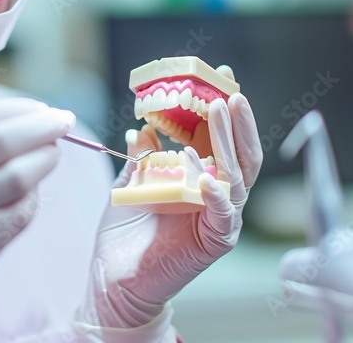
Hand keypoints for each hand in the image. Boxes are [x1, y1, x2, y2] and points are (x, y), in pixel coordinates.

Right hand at [0, 98, 74, 341]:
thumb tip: (30, 124)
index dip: (18, 109)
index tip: (44, 108)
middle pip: (0, 142)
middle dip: (41, 128)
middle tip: (64, 121)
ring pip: (14, 178)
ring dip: (42, 164)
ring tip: (52, 158)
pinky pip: (16, 216)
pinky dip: (30, 205)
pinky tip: (27, 202)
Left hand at [90, 67, 262, 328]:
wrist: (114, 277)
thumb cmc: (126, 232)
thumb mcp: (131, 182)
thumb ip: (143, 155)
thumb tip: (142, 125)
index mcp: (201, 177)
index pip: (220, 139)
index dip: (224, 108)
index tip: (223, 76)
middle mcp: (216, 195)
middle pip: (239, 153)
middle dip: (237, 119)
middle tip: (229, 90)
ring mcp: (219, 218)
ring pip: (235, 177)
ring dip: (227, 143)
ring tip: (219, 113)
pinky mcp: (214, 242)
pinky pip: (223, 216)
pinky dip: (217, 196)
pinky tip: (207, 177)